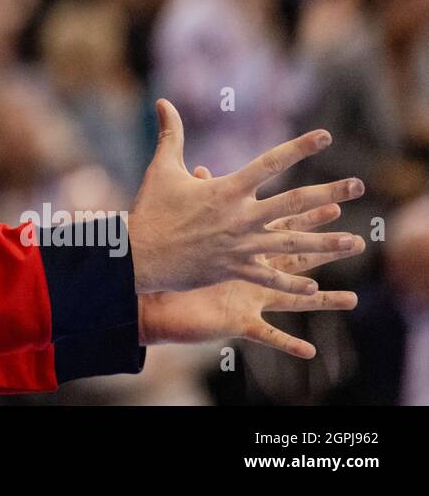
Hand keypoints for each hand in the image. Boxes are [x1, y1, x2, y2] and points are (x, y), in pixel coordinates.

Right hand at [127, 99, 363, 294]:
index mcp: (226, 188)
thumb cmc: (150, 209)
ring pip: (292, 244)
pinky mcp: (234, 269)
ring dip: (325, 243)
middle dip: (330, 192)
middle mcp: (240, 216)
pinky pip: (269, 277)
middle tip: (358, 185)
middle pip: (294, 203)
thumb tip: (162, 102)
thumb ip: (170, 135)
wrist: (139, 254)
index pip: (271, 163)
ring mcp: (240, 245)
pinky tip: (314, 284)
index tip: (325, 137)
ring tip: (354, 242)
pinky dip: (291, 281)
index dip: (299, 147)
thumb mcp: (162, 168)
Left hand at [137, 197, 365, 358]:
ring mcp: (250, 299)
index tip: (335, 205)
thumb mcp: (192, 228)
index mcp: (245, 250)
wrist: (158, 299)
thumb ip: (200, 195)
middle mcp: (254, 273)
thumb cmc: (176, 262)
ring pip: (293, 299)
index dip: (305, 217)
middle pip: (295, 258)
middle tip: (359, 241)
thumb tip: (200, 166)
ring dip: (323, 300)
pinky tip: (309, 351)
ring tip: (353, 301)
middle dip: (326, 249)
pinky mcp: (238, 321)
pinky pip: (266, 334)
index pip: (280, 228)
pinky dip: (287, 344)